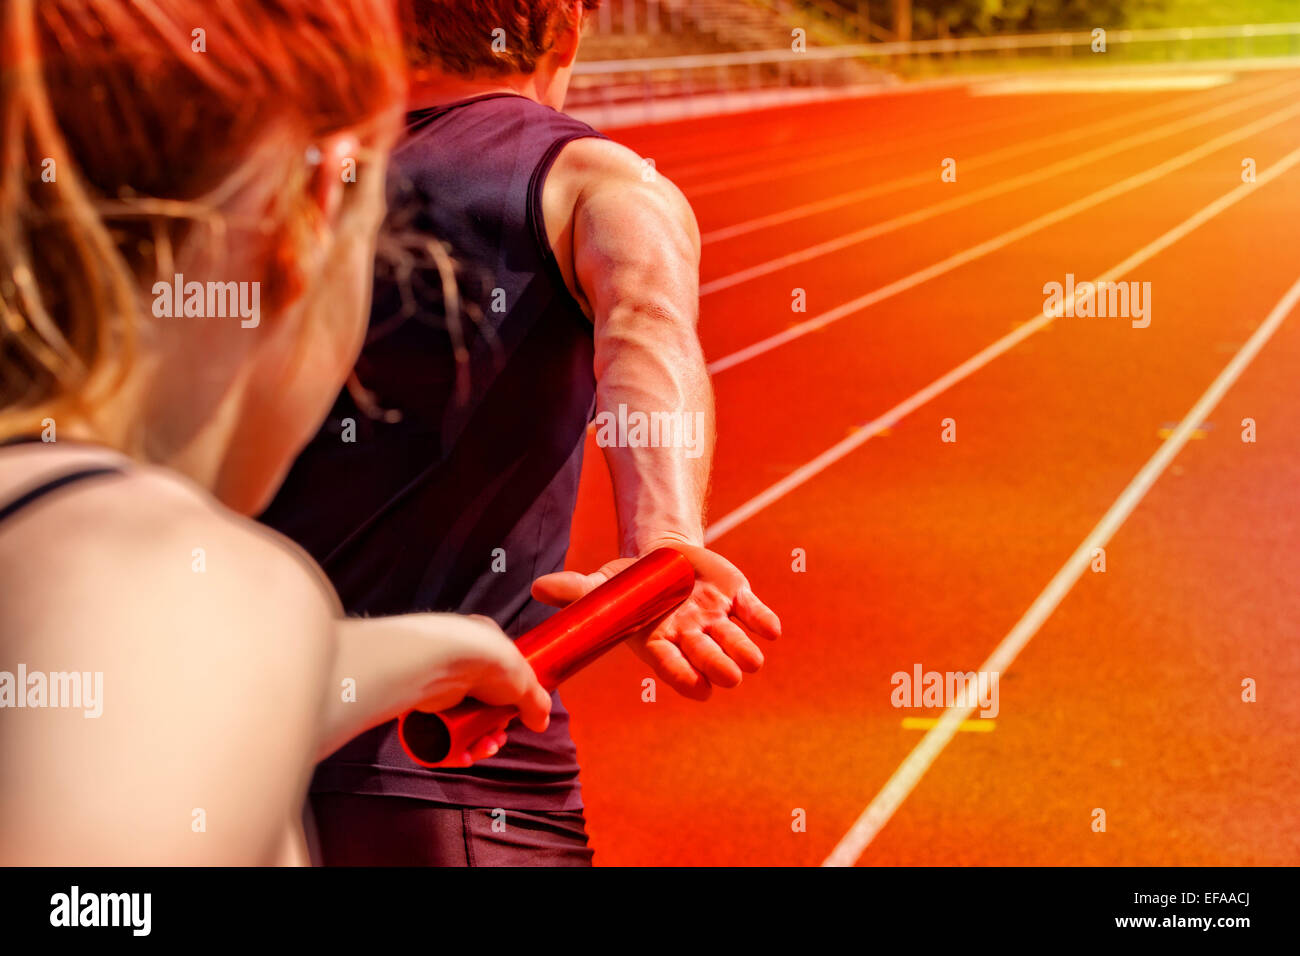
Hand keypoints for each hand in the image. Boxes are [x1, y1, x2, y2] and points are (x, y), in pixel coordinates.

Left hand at [403, 614, 552, 764]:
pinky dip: (454, 749)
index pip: (500, 679)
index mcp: (485, 646)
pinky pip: (440, 734)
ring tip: (486, 747)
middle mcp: (461, 662)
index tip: (515, 718)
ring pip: (461, 724)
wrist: (447, 662)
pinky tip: (465, 756)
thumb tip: (541, 723)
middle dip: (494, 730)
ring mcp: (441, 684)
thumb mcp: (525, 682)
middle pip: (481, 707)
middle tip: (498, 738)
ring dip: (478, 742)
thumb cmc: (490, 661)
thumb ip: (536, 704)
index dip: (509, 704)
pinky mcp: (424, 705)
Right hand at [531, 542, 780, 700]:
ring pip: (738, 644)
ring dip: (745, 648)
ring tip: (749, 653)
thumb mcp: (600, 585)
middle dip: (719, 664)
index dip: (685, 677)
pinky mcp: (738, 600)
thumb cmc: (628, 583)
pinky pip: (756, 615)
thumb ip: (574, 590)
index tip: (698, 687)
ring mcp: (717, 621)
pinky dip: (763, 621)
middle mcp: (691, 638)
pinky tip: (768, 627)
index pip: (672, 667)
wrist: (662, 559)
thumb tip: (537, 588)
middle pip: (710, 661)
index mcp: (658, 642)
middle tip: (727, 669)